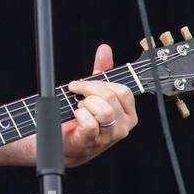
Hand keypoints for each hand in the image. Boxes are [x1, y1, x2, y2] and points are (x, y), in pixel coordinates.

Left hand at [62, 43, 137, 166]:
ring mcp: (110, 136)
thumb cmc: (82, 119)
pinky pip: (89, 123)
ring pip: (103, 110)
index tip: (83, 84)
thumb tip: (104, 50)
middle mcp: (123, 126)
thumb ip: (101, 71)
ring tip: (79, 107)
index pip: (122, 90)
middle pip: (111, 97)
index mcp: (128, 113)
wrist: (65, 144)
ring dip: (85, 104)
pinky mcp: (94, 142)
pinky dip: (79, 116)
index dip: (99, 84)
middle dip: (88, 90)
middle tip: (76, 92)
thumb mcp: (94, 93)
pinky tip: (76, 117)